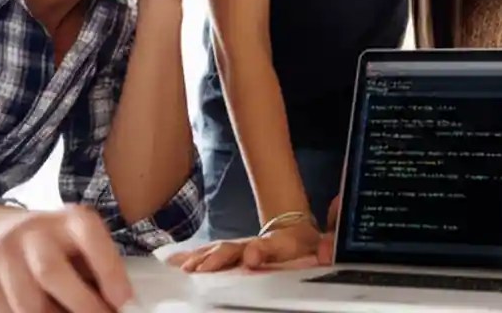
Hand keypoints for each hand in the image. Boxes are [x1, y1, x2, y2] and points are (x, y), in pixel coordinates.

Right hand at [0, 205, 133, 312]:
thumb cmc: (54, 242)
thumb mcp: (82, 241)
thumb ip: (98, 268)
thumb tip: (120, 305)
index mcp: (71, 220)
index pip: (92, 241)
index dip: (110, 275)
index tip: (125, 303)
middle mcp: (35, 232)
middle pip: (51, 273)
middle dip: (81, 306)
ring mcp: (5, 253)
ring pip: (26, 303)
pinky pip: (8, 312)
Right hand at [168, 223, 321, 273]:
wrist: (294, 232)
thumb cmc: (303, 245)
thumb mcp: (320, 246)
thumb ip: (326, 246)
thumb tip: (329, 247)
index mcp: (277, 245)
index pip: (267, 246)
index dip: (259, 251)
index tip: (252, 257)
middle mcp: (252, 245)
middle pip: (232, 249)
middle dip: (218, 257)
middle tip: (205, 267)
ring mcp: (238, 249)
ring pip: (216, 251)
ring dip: (200, 259)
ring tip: (185, 268)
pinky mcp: (228, 256)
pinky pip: (206, 255)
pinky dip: (189, 257)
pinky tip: (172, 261)